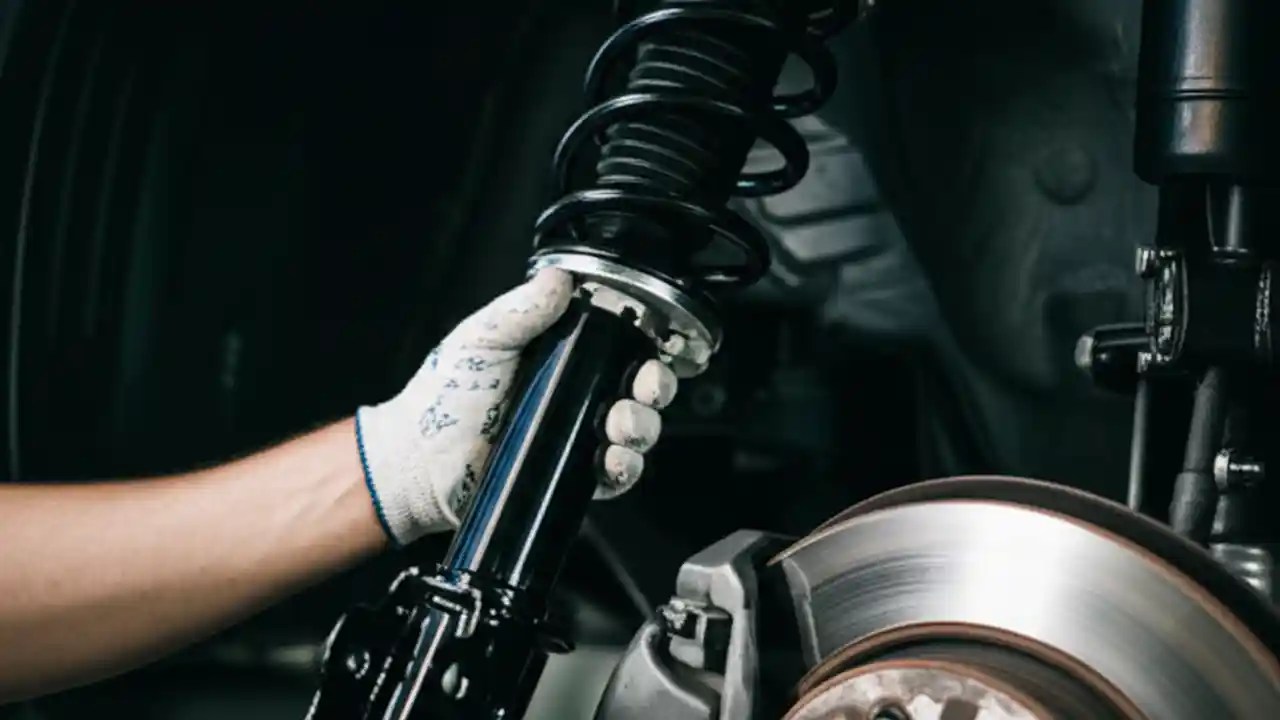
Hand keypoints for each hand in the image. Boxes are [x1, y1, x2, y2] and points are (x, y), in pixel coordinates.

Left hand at [356, 268, 678, 544]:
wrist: (418, 460)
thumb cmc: (443, 397)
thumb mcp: (483, 338)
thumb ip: (523, 309)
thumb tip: (560, 278)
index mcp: (562, 359)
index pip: (622, 350)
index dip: (645, 349)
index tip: (651, 347)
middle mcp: (576, 398)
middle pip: (641, 391)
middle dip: (655, 388)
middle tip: (644, 387)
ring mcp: (577, 438)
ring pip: (637, 433)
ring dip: (641, 428)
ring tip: (619, 425)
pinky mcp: (572, 477)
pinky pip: (617, 477)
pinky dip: (625, 469)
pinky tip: (611, 459)